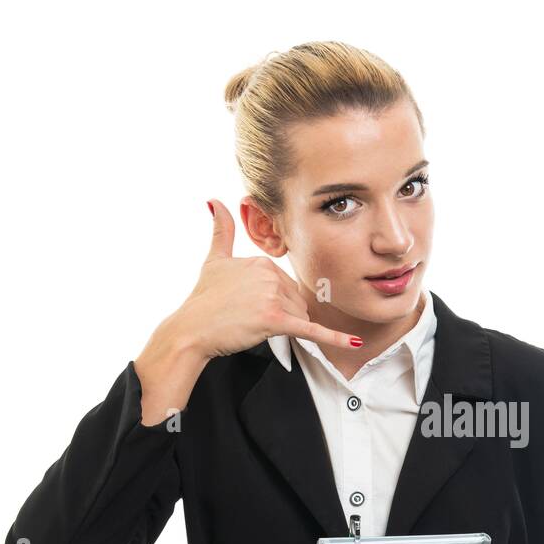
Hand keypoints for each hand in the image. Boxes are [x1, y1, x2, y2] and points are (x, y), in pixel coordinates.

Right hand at [172, 199, 364, 359]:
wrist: (190, 330)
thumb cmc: (203, 300)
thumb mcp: (214, 261)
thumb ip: (221, 230)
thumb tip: (214, 200)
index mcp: (263, 261)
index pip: (288, 287)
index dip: (274, 301)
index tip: (249, 306)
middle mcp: (270, 274)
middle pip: (297, 302)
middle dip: (281, 316)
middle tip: (249, 319)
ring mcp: (272, 296)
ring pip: (300, 318)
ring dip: (283, 328)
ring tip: (253, 326)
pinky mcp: (274, 319)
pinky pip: (311, 330)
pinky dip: (334, 339)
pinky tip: (354, 344)